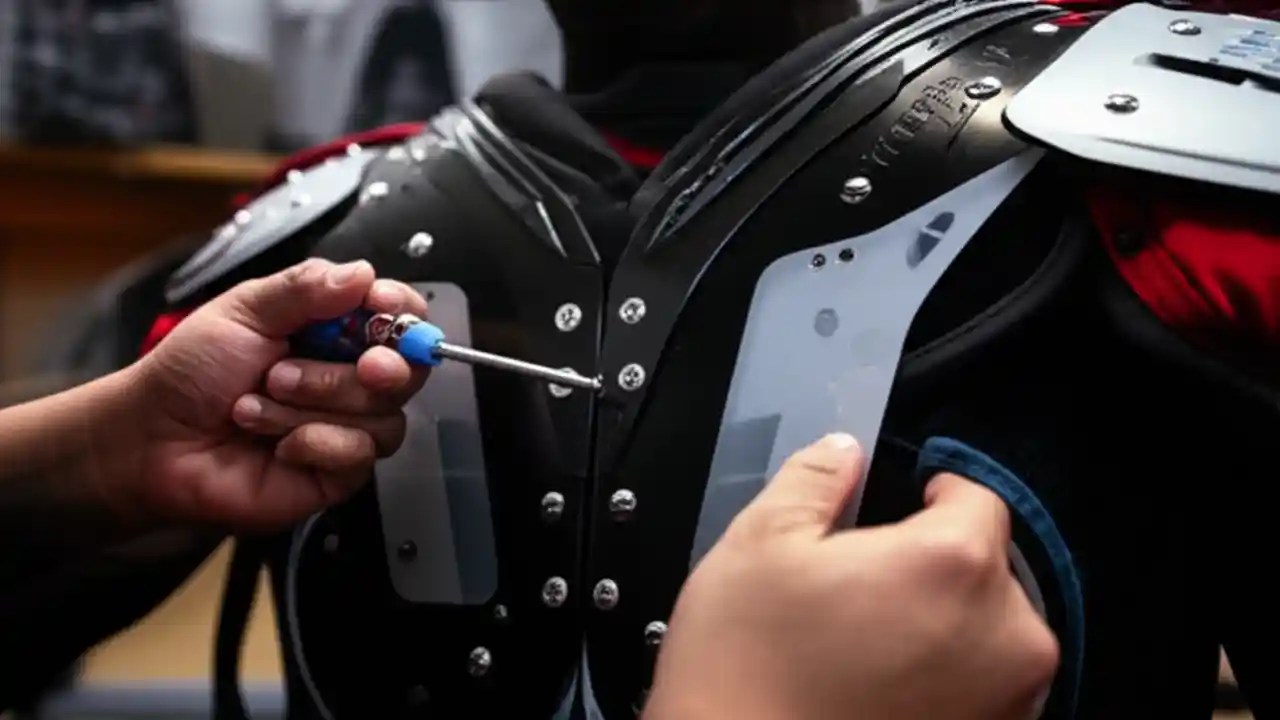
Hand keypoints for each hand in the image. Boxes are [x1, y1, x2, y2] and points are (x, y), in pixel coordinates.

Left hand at [120, 258, 428, 531]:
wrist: (153, 440)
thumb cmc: (190, 373)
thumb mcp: (244, 311)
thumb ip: (304, 287)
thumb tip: (363, 273)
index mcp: (334, 330)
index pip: (401, 316)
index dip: (402, 312)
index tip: (380, 305)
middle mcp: (348, 377)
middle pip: (406, 369)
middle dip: (370, 366)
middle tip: (339, 365)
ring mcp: (346, 426)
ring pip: (382, 414)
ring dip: (315, 404)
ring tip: (258, 403)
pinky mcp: (337, 472)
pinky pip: (359, 454)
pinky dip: (314, 441)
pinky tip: (276, 442)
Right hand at [645, 434, 1057, 719]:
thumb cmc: (747, 677)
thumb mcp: (759, 544)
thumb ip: (814, 480)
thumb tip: (841, 453)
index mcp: (953, 564)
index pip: (975, 496)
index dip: (927, 493)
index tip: (895, 508)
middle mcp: (1005, 636)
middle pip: (985, 566)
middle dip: (929, 565)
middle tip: (857, 588)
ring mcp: (1005, 703)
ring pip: (985, 631)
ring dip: (939, 625)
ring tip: (860, 644)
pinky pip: (979, 688)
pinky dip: (940, 680)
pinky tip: (874, 685)